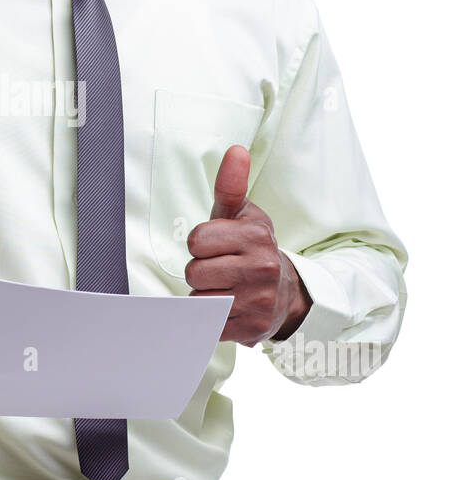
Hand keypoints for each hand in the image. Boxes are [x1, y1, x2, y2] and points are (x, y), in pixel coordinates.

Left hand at [185, 144, 311, 345]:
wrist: (285, 291)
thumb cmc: (251, 247)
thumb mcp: (242, 215)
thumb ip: (231, 185)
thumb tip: (235, 150)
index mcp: (256, 236)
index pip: (197, 241)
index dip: (200, 244)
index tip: (216, 246)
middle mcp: (262, 268)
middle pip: (194, 272)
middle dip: (201, 272)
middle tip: (222, 269)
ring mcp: (259, 301)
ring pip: (199, 299)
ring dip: (205, 296)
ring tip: (226, 289)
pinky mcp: (252, 329)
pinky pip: (208, 324)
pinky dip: (212, 319)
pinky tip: (231, 308)